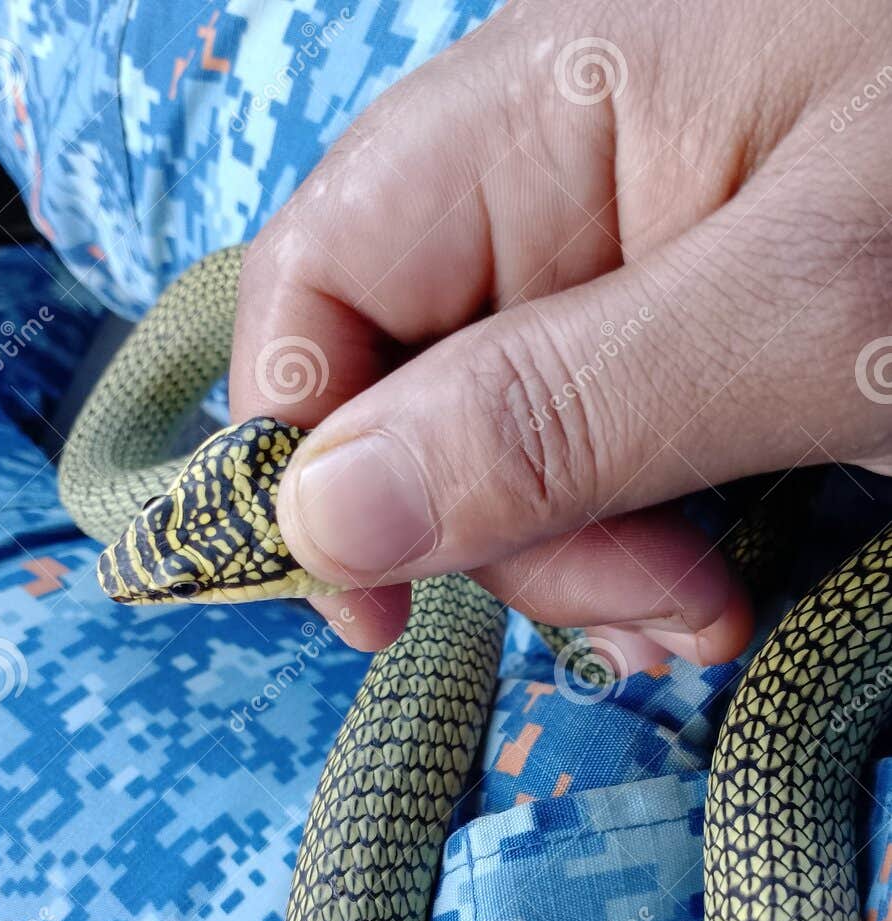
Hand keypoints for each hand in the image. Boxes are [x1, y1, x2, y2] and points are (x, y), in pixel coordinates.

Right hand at [230, 0, 891, 658]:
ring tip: (708, 612)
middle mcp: (565, 173)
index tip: (385, 606)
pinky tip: (718, 583)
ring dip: (584, 561)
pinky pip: (607, 453)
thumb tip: (324, 511)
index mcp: (548, 111)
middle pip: (412, 389)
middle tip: (656, 613)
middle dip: (505, 536)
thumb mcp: (804, 320)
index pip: (318, 284)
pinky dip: (644, 543)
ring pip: (507, 443)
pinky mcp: (704, 324)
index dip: (313, 453)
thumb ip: (556, 412)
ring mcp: (638, 253)